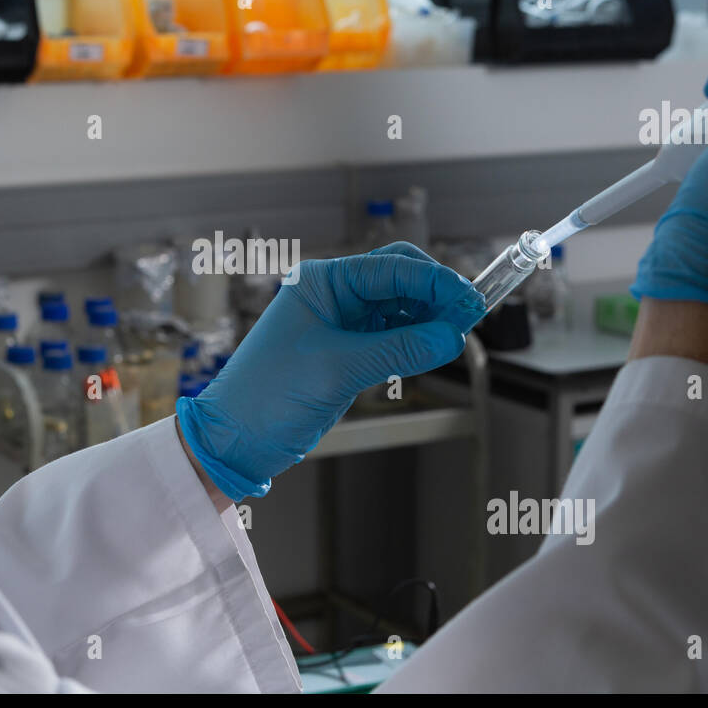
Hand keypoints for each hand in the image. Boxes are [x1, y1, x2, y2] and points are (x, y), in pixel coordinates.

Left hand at [176, 243, 485, 498]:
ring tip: (455, 336)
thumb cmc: (268, 395)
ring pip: (399, 307)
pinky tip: (433, 349)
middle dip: (435, 295)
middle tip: (470, 316)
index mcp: (321, 282)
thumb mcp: (339, 369)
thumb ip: (399, 349)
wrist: (237, 438)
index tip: (470, 300)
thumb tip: (450, 336)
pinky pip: (391, 334)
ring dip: (428, 319)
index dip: (435, 282)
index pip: (391, 268)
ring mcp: (340, 321)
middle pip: (399, 279)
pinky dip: (415, 340)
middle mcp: (332, 294)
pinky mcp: (346, 350)